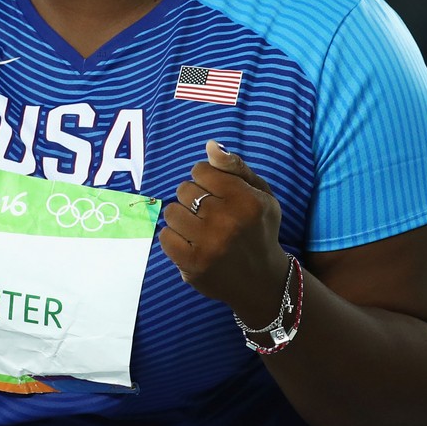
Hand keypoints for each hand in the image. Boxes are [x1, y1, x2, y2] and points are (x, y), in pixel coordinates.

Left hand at [159, 140, 288, 314]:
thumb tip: (210, 145)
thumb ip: (235, 167)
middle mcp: (228, 222)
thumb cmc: (259, 229)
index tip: (216, 192)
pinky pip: (165, 236)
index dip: (205, 179)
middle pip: (184, 189)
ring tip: (198, 227)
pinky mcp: (193, 264)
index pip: (201, 170)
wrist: (261, 280)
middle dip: (193, 197)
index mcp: (247, 201)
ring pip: (171, 211)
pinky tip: (190, 242)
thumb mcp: (260, 193)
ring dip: (181, 217)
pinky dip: (174, 237)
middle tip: (209, 213)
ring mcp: (209, 245)